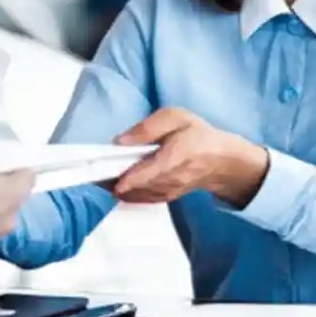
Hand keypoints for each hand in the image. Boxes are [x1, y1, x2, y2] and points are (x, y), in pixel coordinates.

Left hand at [112, 107, 268, 206]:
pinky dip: (127, 194)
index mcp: (178, 155)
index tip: (111, 179)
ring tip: (100, 177)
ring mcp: (170, 190)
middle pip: (140, 183)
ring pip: (138, 193)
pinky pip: (142, 199)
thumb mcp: (177, 117)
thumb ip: (149, 127)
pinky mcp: (166, 197)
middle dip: (115, 179)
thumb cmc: (197, 135)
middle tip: (94, 173)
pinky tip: (114, 185)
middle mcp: (174, 177)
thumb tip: (121, 140)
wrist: (221, 161)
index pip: (151, 171)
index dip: (131, 177)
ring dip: (117, 186)